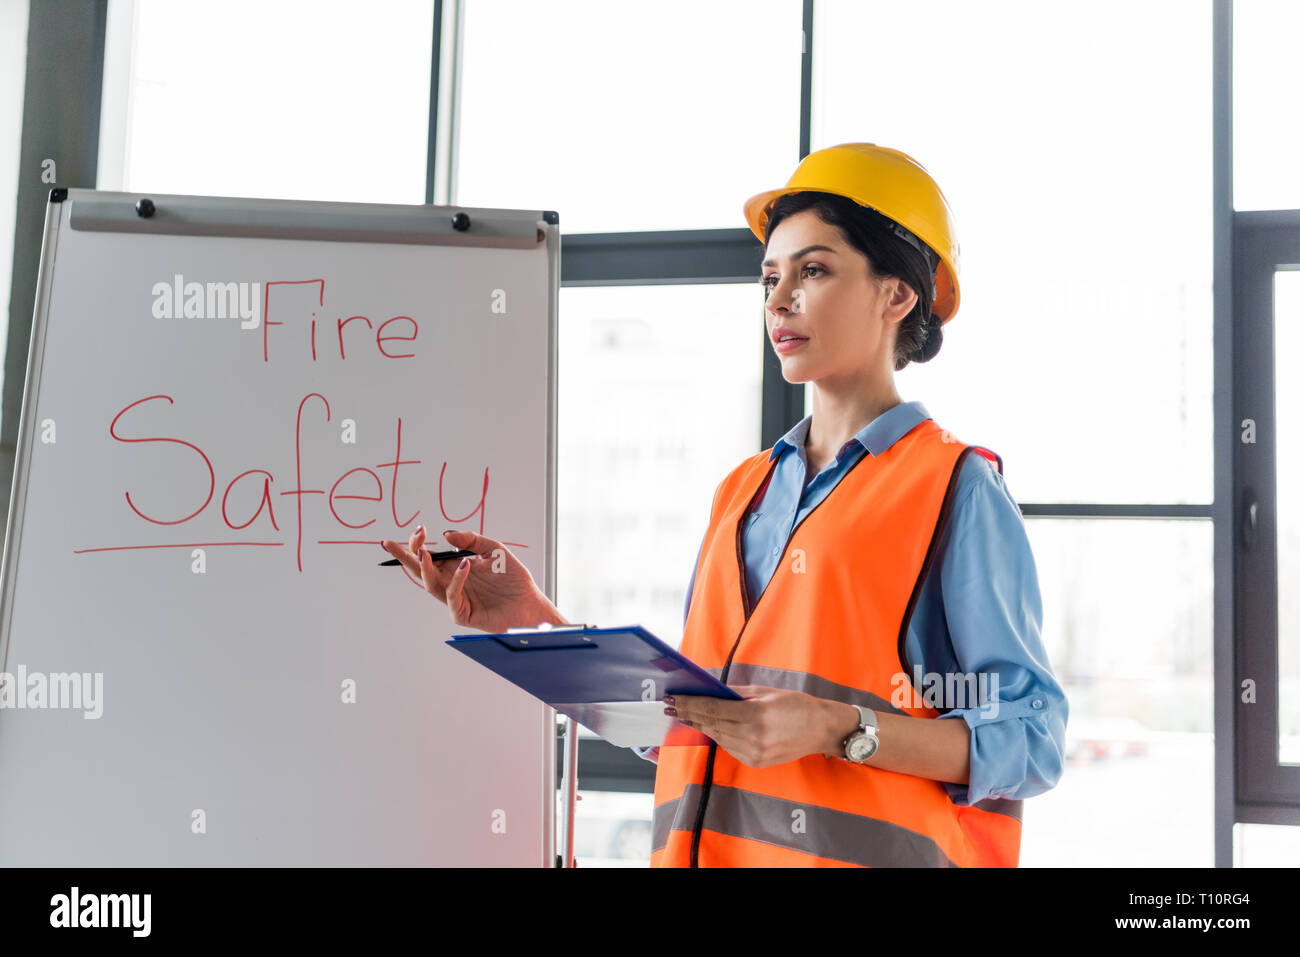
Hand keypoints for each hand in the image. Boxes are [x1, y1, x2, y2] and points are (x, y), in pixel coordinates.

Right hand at [380, 526, 563, 631]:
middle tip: (390, 543)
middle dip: (405, 556)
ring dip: (425, 568)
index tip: (419, 529)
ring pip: (430, 585)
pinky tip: (464, 565)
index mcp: (455, 567)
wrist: (530, 604)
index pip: (429, 555)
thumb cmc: (513, 579)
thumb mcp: (495, 550)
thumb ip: (472, 540)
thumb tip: (447, 535)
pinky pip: (452, 598)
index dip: (418, 543)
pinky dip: (456, 581)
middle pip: (420, 570)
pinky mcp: (463, 614)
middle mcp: (451, 582)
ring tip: (424, 552)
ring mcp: (455, 599)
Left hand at [668, 685, 852, 768]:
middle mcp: (753, 737)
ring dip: (700, 726)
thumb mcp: (766, 692)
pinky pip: (729, 747)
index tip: (673, 699)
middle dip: (689, 715)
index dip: (690, 704)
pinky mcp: (756, 762)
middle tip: (670, 707)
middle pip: (711, 724)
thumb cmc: (797, 705)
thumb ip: (736, 693)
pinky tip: (708, 727)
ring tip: (684, 716)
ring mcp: (754, 753)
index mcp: (755, 715)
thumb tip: (711, 691)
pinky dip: (718, 736)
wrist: (821, 730)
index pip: (713, 709)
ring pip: (718, 737)